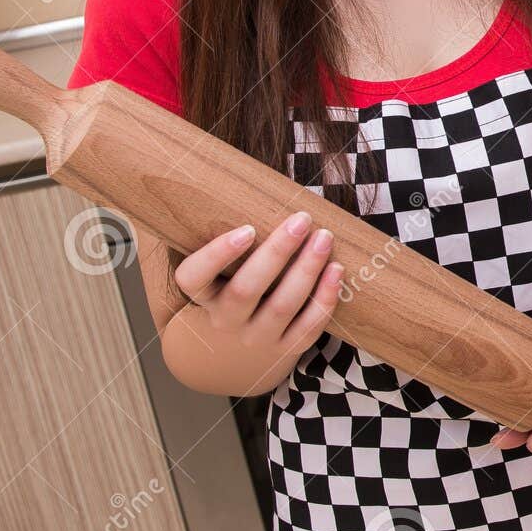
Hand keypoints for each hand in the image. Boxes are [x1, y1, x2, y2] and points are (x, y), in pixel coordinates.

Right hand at [172, 209, 343, 376]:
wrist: (236, 356)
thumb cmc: (228, 290)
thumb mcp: (211, 271)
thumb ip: (204, 230)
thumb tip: (198, 174)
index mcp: (202, 297)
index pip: (194, 278)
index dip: (217, 254)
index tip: (245, 228)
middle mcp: (225, 321)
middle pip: (246, 290)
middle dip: (277, 252)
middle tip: (301, 219)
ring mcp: (256, 339)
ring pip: (281, 307)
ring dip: (306, 270)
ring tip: (324, 238)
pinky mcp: (286, 350)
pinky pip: (307, 328)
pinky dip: (324, 299)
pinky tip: (337, 271)